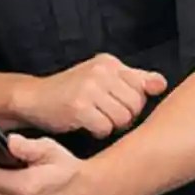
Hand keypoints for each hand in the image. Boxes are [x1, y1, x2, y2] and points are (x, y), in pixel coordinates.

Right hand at [16, 53, 165, 137]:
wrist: (33, 98)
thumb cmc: (70, 92)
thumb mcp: (102, 78)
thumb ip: (134, 79)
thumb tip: (161, 84)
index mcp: (109, 62)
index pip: (143, 88)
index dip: (132, 103)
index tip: (116, 104)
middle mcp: (101, 71)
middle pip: (135, 106)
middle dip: (123, 116)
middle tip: (103, 113)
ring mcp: (89, 87)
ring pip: (123, 119)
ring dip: (111, 125)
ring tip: (95, 118)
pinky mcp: (78, 105)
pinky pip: (105, 128)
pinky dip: (97, 132)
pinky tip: (85, 124)